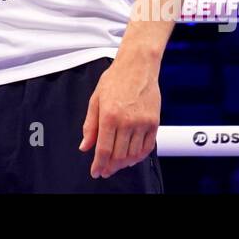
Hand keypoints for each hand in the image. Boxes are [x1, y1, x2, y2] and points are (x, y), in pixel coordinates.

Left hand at [78, 57, 160, 178]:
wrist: (138, 66)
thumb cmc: (115, 79)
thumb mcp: (95, 100)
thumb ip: (90, 125)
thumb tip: (85, 146)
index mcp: (109, 116)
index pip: (103, 150)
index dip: (99, 165)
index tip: (96, 172)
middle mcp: (127, 121)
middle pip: (118, 155)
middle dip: (110, 166)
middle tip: (105, 169)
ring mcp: (142, 123)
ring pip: (133, 154)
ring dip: (124, 163)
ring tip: (117, 164)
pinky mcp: (154, 122)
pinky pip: (147, 147)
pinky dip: (139, 156)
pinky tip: (132, 157)